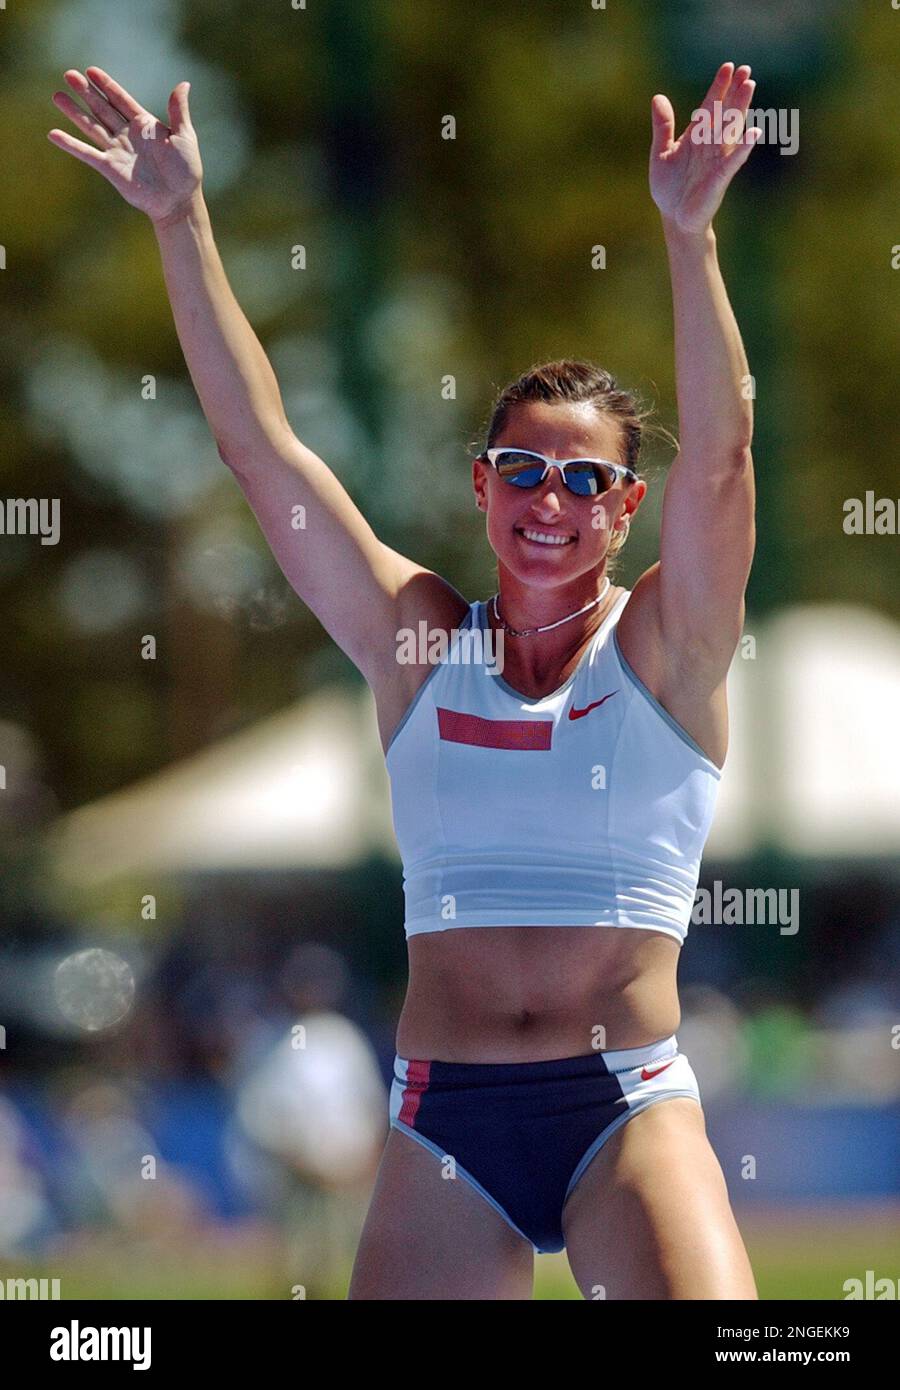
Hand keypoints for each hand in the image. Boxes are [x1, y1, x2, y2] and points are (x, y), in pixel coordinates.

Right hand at [48, 67, 202, 224]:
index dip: (106, 85)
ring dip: (74, 112)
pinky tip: (53, 134)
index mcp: (144, 124)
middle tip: (69, 74)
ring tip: (57, 96)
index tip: (91, 70)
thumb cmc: (186, 170)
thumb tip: (184, 84)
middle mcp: (127, 135)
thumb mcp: (185, 136)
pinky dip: (71, 144)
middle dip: (86, 92)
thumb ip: (179, 110)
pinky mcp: (110, 168)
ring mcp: (117, 151)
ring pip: (91, 126)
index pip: (120, 99)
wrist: (178, 200)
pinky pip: (87, 153)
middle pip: (102, 108)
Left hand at [649, 62, 761, 235]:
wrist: (674, 217)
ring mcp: (717, 159)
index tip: (728, 67)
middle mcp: (710, 144)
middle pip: (725, 112)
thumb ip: (663, 126)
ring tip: (750, 86)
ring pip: (731, 130)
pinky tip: (754, 133)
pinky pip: (733, 160)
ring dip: (740, 109)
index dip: (719, 87)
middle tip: (745, 70)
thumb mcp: (661, 153)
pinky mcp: (720, 178)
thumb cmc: (670, 187)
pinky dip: (743, 148)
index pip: (710, 106)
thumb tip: (658, 97)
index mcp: (697, 136)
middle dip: (734, 92)